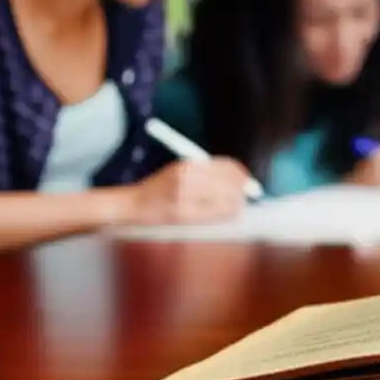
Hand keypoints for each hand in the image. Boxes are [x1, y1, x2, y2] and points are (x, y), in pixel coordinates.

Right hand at [122, 159, 251, 224]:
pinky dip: (227, 214)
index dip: (242, 175)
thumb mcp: (180, 172)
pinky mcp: (182, 214)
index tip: (248, 182)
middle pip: (229, 182)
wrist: (132, 206)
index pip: (226, 167)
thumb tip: (239, 180)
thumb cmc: (158, 191)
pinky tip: (228, 214)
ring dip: (237, 203)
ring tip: (237, 207)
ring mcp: (185, 196)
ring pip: (226, 199)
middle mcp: (187, 177)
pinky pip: (215, 214)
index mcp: (188, 164)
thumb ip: (207, 174)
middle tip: (248, 196)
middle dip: (243, 190)